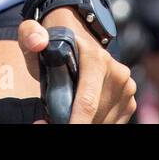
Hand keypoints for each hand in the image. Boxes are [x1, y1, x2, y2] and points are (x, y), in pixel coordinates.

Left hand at [19, 7, 135, 123]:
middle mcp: (117, 73)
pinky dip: (93, 123)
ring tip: (63, 114)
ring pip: (103, 122)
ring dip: (82, 123)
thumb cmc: (55, 44)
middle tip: (49, 121)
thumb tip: (38, 42)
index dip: (75, 121)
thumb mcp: (36, 35)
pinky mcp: (129, 102)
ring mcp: (125, 89)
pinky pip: (110, 123)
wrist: (79, 43)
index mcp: (97, 59)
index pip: (87, 100)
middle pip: (94, 116)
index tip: (61, 126)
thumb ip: (30, 34)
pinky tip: (78, 115)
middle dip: (72, 122)